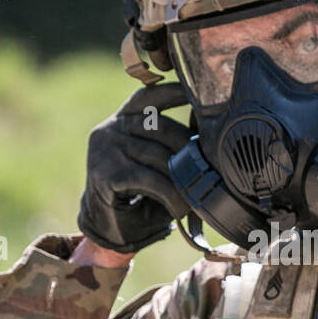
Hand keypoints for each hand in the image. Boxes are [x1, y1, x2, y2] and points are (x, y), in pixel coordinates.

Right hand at [76, 83, 192, 253]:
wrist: (107, 226)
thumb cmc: (138, 192)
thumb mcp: (154, 160)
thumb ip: (170, 144)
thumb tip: (209, 137)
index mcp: (123, 118)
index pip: (149, 96)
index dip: (173, 92)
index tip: (197, 93)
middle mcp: (112, 128)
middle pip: (161, 127)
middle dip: (189, 147)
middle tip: (210, 167)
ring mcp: (107, 149)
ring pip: (159, 155)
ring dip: (184, 177)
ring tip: (199, 192)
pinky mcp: (107, 173)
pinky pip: (150, 179)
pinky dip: (171, 194)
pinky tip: (179, 208)